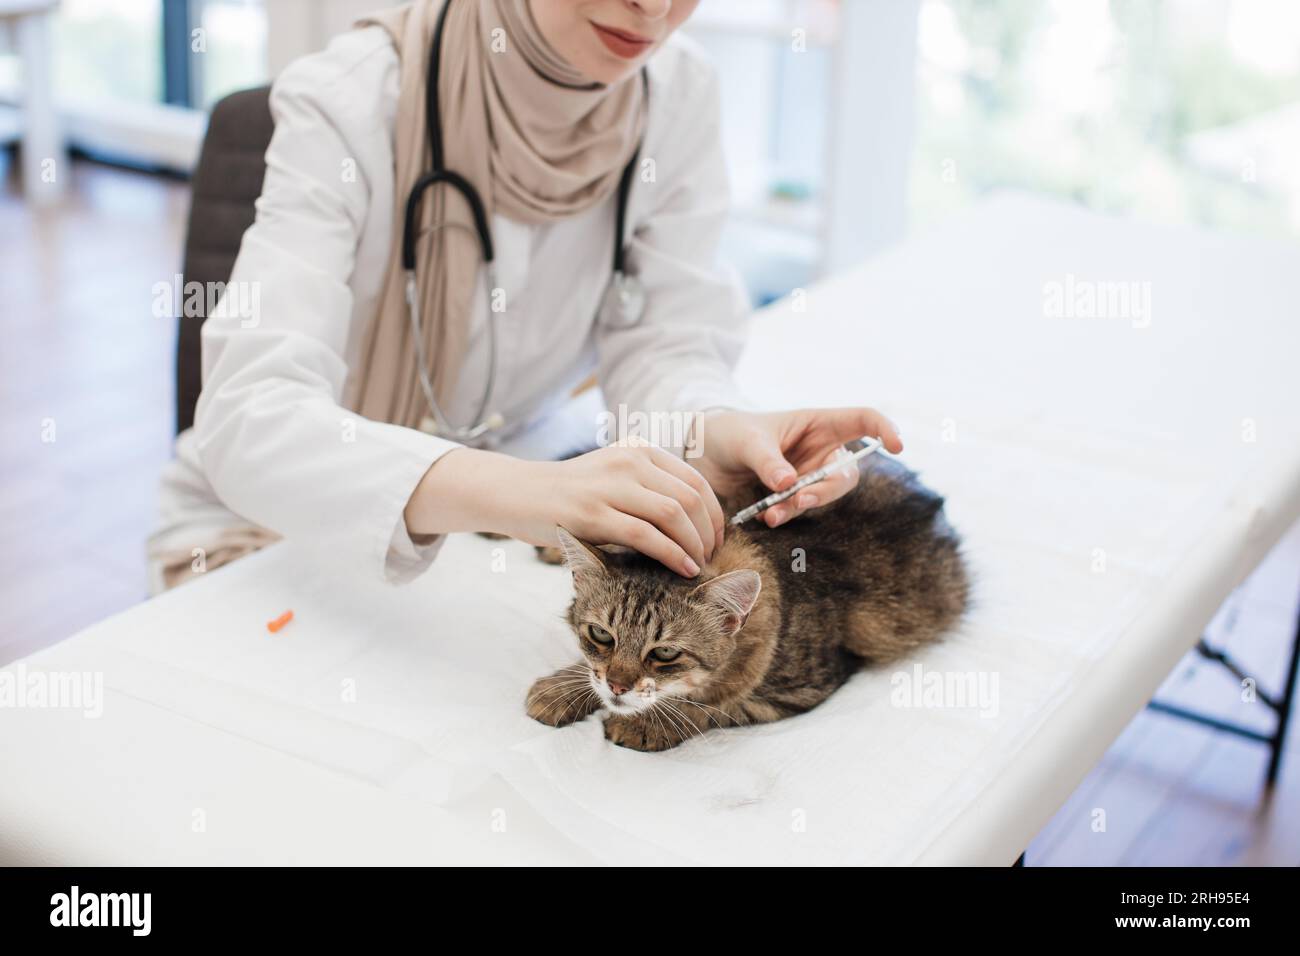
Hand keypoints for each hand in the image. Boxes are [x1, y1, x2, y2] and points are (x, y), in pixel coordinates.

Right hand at [404, 443, 722, 577]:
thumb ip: (648, 489)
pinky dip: (672, 555)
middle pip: (691, 498)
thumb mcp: (613, 477)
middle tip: (710, 558)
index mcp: (639, 451)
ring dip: (694, 546)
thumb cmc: (570, 494)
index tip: (716, 540)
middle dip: (709, 533)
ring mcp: (610, 486)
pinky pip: (647, 535)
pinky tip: (682, 570)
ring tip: (697, 567)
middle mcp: (629, 462)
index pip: (695, 481)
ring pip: (674, 514)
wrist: (518, 493)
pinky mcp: (593, 513)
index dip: (714, 514)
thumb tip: (694, 523)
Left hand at [692, 407, 902, 526]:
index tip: (897, 446)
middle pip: (845, 471)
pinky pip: (799, 509)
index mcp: (817, 423)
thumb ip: (768, 461)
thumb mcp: (747, 442)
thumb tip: (790, 485)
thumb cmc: (729, 433)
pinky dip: (786, 515)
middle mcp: (818, 450)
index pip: (862, 420)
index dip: (884, 430)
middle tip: (802, 500)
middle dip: (827, 489)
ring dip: (802, 507)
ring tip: (773, 515)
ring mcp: (806, 474)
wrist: (701, 455)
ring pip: (822, 495)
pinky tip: (766, 517)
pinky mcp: (790, 496)